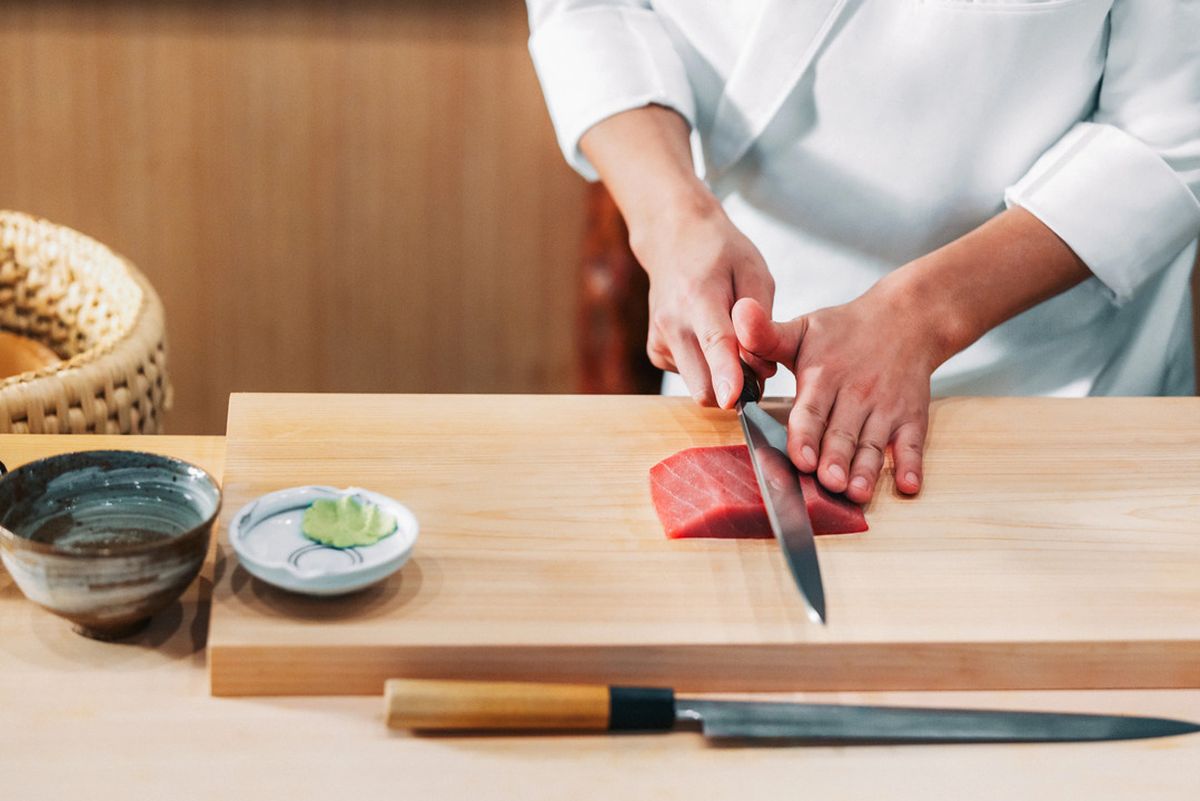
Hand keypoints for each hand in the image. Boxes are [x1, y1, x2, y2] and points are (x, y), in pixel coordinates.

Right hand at [631, 195, 776, 407]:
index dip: (727, 374)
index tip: (734, 398)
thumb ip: (761, 320)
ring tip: (731, 341)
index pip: (715, 342)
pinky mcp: (656, 351)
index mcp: (699, 297)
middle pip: (703, 382)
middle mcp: (671, 322)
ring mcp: (659, 339)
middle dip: (735, 388)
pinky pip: (690, 377)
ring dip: (722, 378)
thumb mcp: (754, 272)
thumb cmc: (720, 254)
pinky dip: (707, 368)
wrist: (673, 239)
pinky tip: (708, 338)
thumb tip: (761, 368)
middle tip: (757, 367)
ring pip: (698, 385)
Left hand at [732, 286, 948, 502]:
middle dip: (835, 461)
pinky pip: (913, 444)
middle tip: (827, 483)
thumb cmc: (844, 332)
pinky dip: (912, 466)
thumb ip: (766, 335)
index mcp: (823, 376)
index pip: (811, 411)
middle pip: (842, 434)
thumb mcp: (802, 329)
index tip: (801, 458)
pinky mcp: (911, 417)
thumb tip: (739, 312)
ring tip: (858, 493)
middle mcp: (855, 394)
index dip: (805, 436)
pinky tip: (908, 486)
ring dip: (867, 471)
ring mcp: (886, 408)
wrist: (906, 319)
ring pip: (874, 445)